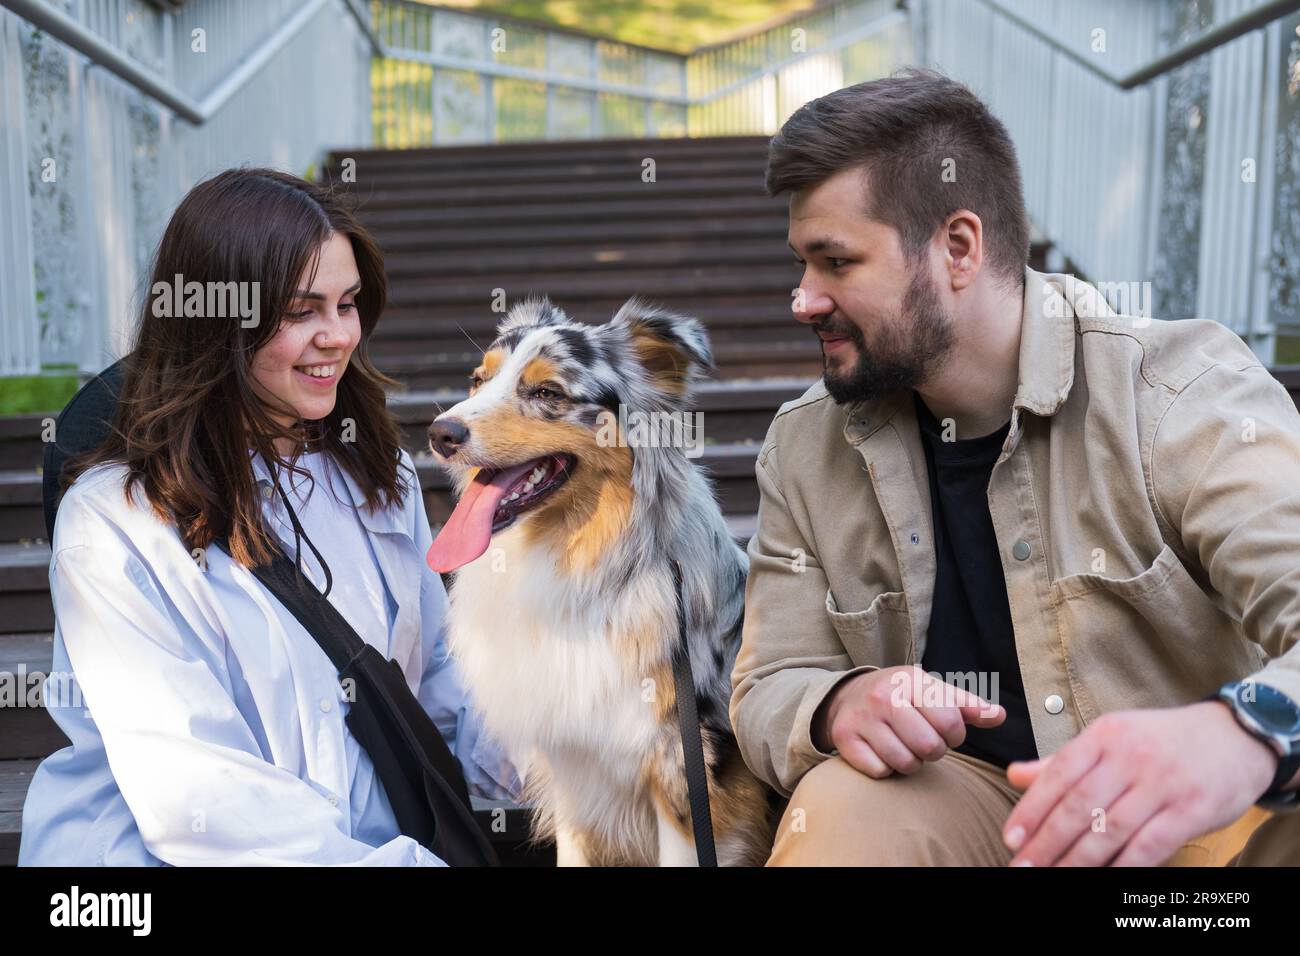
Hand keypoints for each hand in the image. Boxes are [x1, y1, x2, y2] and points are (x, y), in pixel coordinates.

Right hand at [813, 665, 1005, 777]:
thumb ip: (968, 705)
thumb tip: (1000, 716)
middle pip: (929, 747)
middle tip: (923, 740)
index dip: (954, 735)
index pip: (950, 723)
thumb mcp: (933, 691)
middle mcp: (883, 697)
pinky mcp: (845, 739)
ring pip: (905, 762)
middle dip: (933, 750)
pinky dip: (886, 768)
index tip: (945, 730)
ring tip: (904, 745)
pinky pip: (880, 771)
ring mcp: (862, 718)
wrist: (850, 695)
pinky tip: (882, 751)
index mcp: (911, 680)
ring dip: (911, 761)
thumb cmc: (903, 695)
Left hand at [1001, 701, 1278, 865]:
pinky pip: (1151, 845)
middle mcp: (1131, 757)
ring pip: (1111, 829)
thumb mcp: (1111, 737)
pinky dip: (1124, 866)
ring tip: (1054, 876)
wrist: (1235, 736)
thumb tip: (1014, 775)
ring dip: (1078, 860)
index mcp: (1105, 735)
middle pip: (1080, 806)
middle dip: (1047, 841)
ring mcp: (1163, 783)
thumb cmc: (1161, 741)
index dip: (1032, 809)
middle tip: (1023, 866)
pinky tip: (1104, 878)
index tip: (1011, 838)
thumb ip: (1063, 760)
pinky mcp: (1192, 809)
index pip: (1059, 774)